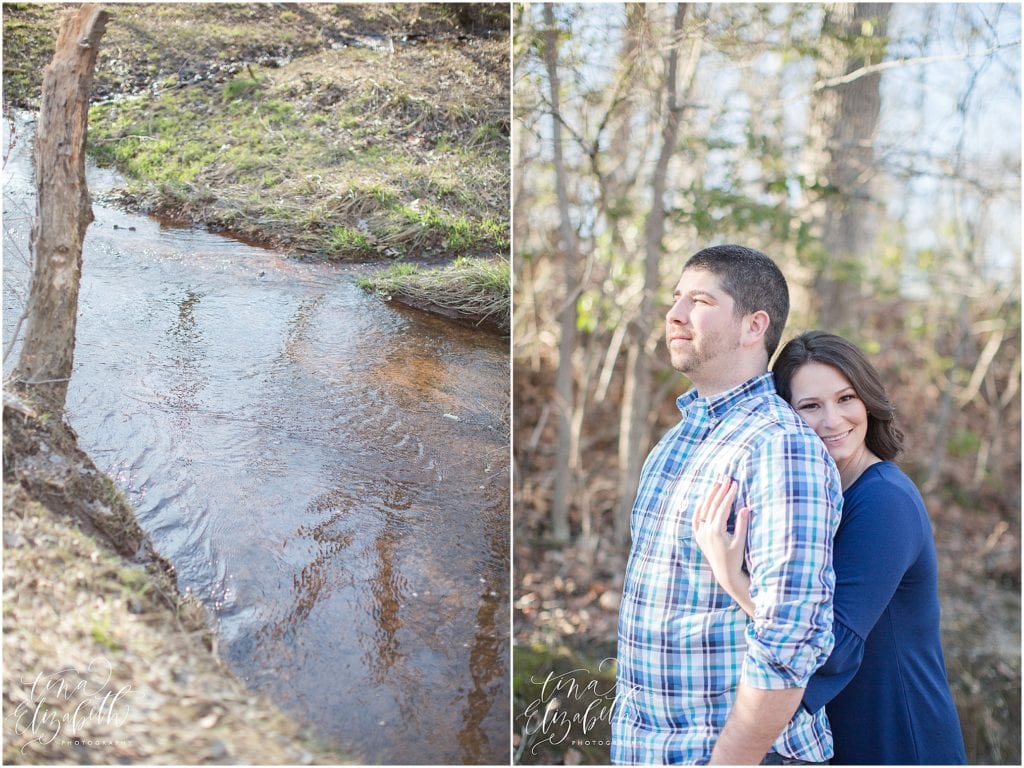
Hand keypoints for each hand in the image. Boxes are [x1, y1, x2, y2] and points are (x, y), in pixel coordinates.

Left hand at [693, 479, 752, 614]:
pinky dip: (699, 508)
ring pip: (704, 509)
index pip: (722, 507)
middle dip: (720, 490)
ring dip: (710, 496)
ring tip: (717, 483)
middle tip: (726, 477)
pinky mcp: (699, 536)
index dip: (729, 495)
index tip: (735, 484)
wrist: (725, 573)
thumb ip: (742, 525)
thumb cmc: (736, 558)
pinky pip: (696, 519)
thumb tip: (745, 508)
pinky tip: (703, 499)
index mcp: (717, 531)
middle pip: (712, 505)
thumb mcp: (740, 542)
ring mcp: (701, 533)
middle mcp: (706, 531)